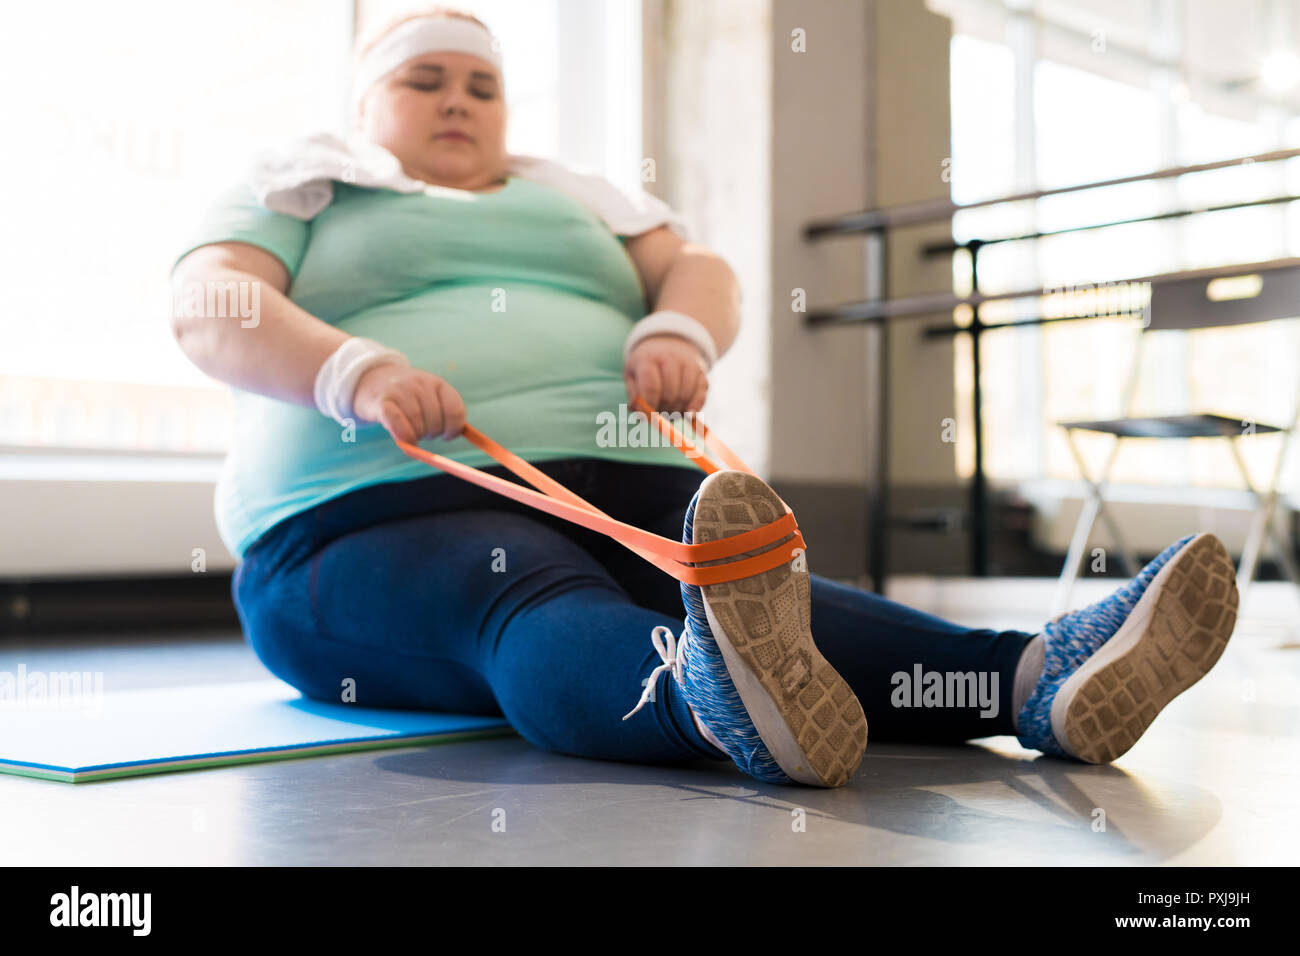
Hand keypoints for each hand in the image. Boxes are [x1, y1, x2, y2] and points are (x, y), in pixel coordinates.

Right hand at [352, 362, 467, 443]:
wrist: (372, 378)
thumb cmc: (407, 397)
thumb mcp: (430, 397)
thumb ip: (445, 413)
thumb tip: (456, 435)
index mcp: (437, 383)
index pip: (455, 410)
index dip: (454, 429)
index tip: (447, 435)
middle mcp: (420, 383)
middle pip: (436, 421)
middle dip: (432, 433)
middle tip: (424, 432)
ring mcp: (400, 391)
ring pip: (417, 425)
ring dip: (416, 436)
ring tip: (411, 432)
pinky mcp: (381, 402)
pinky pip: (397, 423)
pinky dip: (404, 435)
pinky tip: (405, 441)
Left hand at [623, 334, 708, 413]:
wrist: (668, 343)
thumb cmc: (646, 365)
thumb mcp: (632, 374)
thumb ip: (634, 395)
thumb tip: (641, 414)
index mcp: (648, 359)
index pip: (651, 387)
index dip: (650, 406)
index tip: (647, 416)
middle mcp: (671, 358)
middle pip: (669, 394)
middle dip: (663, 410)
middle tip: (658, 414)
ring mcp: (689, 364)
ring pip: (685, 396)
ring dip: (677, 411)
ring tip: (669, 412)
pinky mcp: (701, 372)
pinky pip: (701, 395)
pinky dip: (694, 408)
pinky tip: (687, 414)